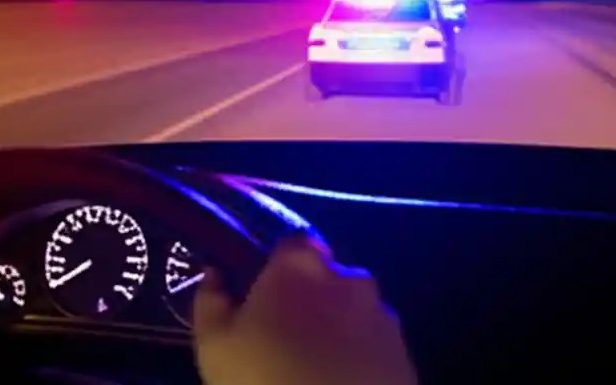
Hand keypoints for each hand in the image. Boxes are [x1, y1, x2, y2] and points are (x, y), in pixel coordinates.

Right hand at [193, 236, 417, 384]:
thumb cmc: (263, 381)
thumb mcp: (214, 346)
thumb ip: (211, 301)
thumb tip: (215, 274)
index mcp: (300, 266)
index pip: (291, 244)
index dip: (276, 268)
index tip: (262, 297)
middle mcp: (349, 278)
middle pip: (326, 278)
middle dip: (310, 299)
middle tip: (286, 339)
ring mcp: (382, 316)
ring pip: (353, 312)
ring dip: (338, 329)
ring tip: (314, 369)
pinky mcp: (404, 354)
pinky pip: (374, 345)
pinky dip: (360, 357)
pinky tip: (340, 381)